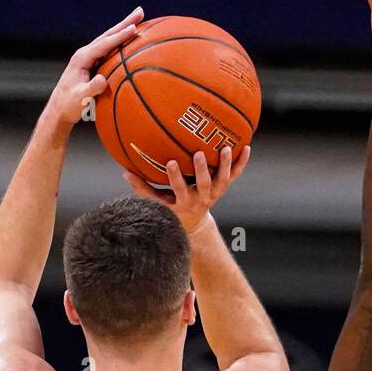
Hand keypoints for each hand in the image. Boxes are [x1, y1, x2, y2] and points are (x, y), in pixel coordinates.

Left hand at [47, 7, 143, 125]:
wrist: (59, 109)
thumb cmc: (69, 105)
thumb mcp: (80, 99)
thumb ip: (91, 89)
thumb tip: (104, 80)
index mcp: (82, 58)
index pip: (104, 43)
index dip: (120, 36)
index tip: (134, 28)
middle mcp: (85, 53)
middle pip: (108, 34)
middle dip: (125, 23)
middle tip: (140, 11)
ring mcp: (89, 57)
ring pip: (109, 39)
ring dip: (123, 28)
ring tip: (138, 20)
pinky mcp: (92, 63)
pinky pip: (109, 49)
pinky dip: (120, 42)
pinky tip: (129, 40)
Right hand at [122, 145, 250, 235]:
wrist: (194, 224)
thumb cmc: (172, 209)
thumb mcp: (157, 203)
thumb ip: (143, 189)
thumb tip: (124, 172)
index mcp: (184, 201)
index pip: (179, 189)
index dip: (175, 177)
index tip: (170, 162)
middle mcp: (201, 198)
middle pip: (204, 185)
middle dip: (202, 170)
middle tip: (199, 154)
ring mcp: (215, 193)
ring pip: (223, 180)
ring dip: (226, 165)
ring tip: (225, 147)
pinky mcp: (223, 188)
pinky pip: (235, 175)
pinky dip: (241, 163)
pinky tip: (246, 147)